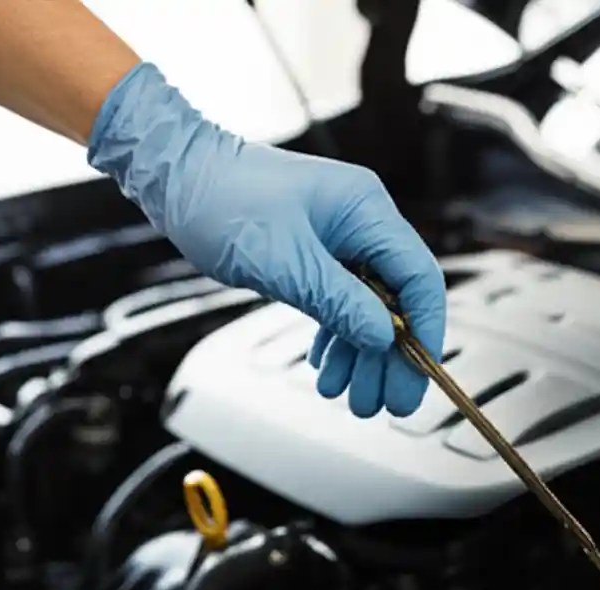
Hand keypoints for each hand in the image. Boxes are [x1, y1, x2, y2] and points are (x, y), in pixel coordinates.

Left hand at [87, 63, 445, 417]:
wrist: (174, 175)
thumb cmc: (222, 200)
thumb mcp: (283, 262)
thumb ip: (339, 302)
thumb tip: (385, 338)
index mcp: (366, 211)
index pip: (418, 278)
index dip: (425, 331)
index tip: (418, 376)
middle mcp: (361, 222)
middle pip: (397, 299)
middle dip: (392, 356)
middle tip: (388, 404)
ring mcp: (338, 238)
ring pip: (368, 306)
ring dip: (361, 354)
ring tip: (352, 399)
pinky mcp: (314, 252)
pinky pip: (339, 300)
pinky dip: (335, 335)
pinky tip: (326, 366)